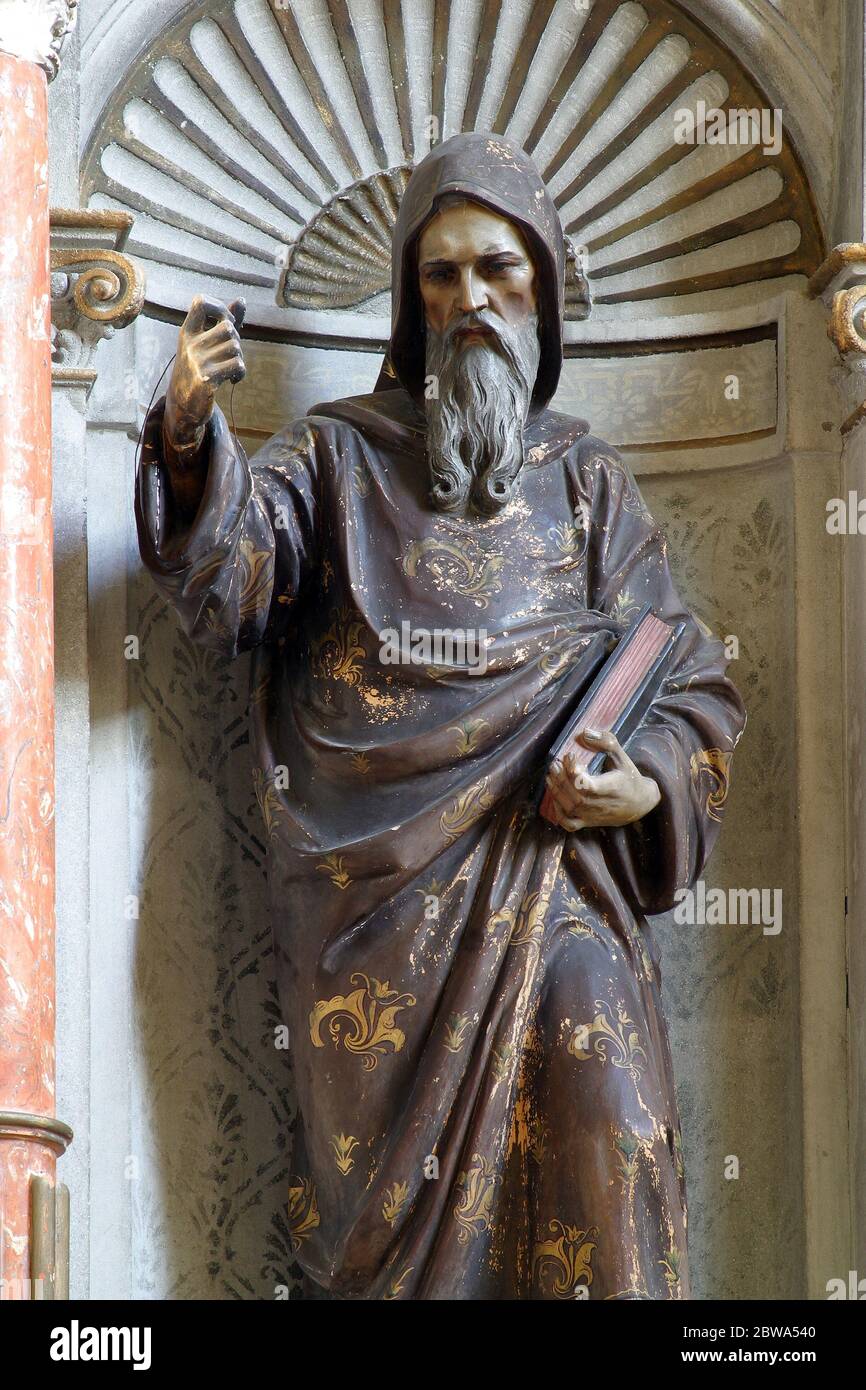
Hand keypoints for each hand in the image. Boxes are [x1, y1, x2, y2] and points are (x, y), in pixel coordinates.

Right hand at [164, 295, 245, 452]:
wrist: (183, 404)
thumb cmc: (199, 368)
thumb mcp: (206, 343)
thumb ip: (223, 321)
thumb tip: (242, 299)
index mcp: (188, 332)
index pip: (200, 302)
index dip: (220, 307)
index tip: (226, 321)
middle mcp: (190, 345)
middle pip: (228, 328)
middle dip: (237, 340)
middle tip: (231, 353)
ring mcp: (197, 362)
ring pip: (235, 347)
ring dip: (240, 358)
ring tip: (232, 368)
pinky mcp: (206, 380)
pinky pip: (237, 365)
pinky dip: (240, 372)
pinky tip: (233, 379)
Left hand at [544, 727, 660, 832]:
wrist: (639, 804)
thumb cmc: (629, 778)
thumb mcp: (622, 757)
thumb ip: (606, 742)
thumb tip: (584, 732)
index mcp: (612, 788)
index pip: (588, 786)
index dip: (574, 771)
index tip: (570, 755)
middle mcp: (601, 805)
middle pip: (575, 796)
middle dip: (561, 779)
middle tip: (554, 764)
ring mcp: (593, 816)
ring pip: (570, 809)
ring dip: (556, 791)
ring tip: (551, 775)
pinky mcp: (588, 822)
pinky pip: (569, 824)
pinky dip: (559, 813)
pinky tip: (555, 798)